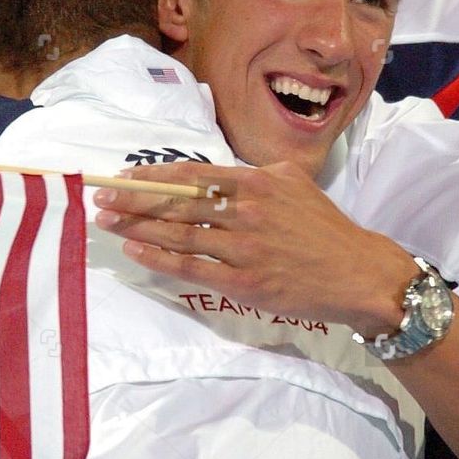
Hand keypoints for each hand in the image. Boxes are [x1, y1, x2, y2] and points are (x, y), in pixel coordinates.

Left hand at [93, 160, 417, 332]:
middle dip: (133, 200)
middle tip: (101, 198)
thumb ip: (253, 174)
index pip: (192, 174)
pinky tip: (136, 252)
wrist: (357, 273)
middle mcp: (247, 210)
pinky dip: (160, 260)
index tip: (123, 176)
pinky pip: (192, 269)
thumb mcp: (295, 181)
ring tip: (108, 223)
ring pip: (179, 235)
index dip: (152, 176)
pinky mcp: (244, 283)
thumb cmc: (323, 228)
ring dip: (138, 229)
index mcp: (257, 182)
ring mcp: (244, 248)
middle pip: (177, 203)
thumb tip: (215, 174)